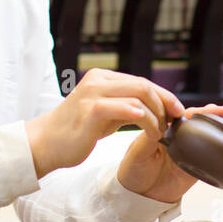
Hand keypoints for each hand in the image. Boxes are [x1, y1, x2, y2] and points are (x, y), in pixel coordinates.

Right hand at [24, 68, 184, 177]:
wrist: (44, 144)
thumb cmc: (75, 131)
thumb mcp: (103, 113)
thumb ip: (124, 105)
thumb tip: (154, 107)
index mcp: (102, 78)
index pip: (142, 81)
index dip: (164, 96)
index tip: (178, 111)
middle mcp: (98, 80)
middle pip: (144, 85)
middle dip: (165, 103)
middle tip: (173, 122)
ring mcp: (93, 93)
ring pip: (139, 96)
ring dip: (156, 116)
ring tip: (160, 133)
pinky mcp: (91, 110)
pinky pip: (126, 109)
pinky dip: (143, 119)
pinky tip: (150, 131)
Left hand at [118, 103, 222, 202]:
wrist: (138, 196)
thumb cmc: (133, 171)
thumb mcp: (138, 151)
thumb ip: (151, 137)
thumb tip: (162, 126)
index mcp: (164, 129)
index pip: (183, 115)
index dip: (197, 111)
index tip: (208, 108)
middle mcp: (179, 139)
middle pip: (200, 123)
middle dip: (214, 116)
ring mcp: (189, 153)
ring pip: (208, 138)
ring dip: (221, 130)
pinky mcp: (196, 169)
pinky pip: (211, 159)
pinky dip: (221, 152)